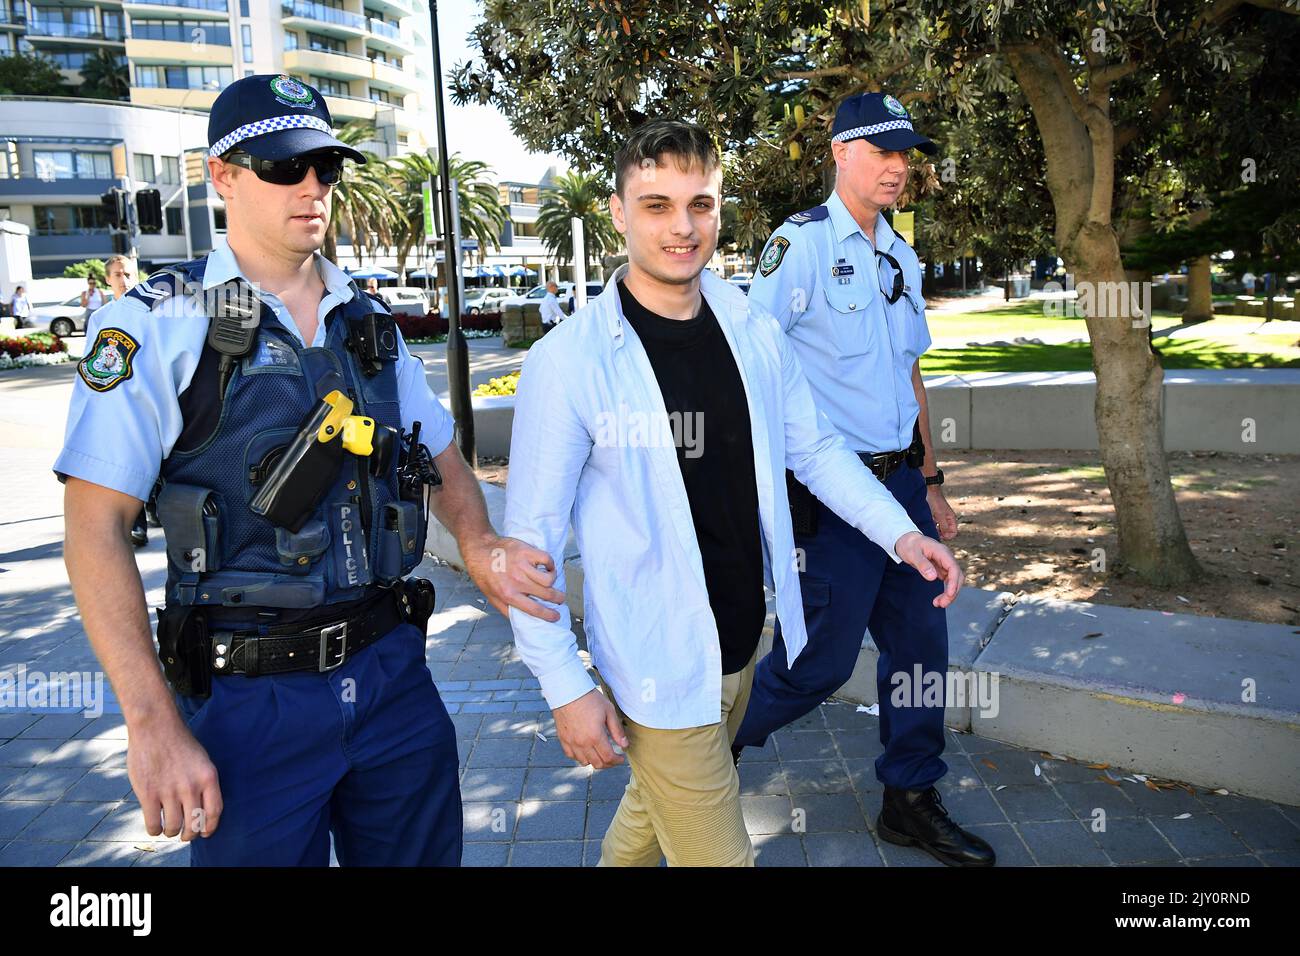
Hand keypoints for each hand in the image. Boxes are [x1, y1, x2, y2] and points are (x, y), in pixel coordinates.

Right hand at [126, 711, 221, 841]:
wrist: (156, 727)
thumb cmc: (179, 743)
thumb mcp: (202, 760)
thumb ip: (203, 783)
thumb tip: (203, 810)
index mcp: (208, 777)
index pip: (214, 812)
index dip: (210, 827)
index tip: (205, 833)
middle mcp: (191, 786)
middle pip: (194, 825)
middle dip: (190, 834)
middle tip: (185, 834)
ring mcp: (169, 791)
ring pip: (174, 828)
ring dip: (171, 832)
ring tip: (169, 828)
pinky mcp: (148, 794)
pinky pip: (154, 824)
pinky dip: (155, 830)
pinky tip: (155, 826)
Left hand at [462, 533, 565, 621]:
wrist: (480, 551)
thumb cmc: (485, 574)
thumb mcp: (491, 597)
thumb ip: (506, 609)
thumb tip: (519, 620)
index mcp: (509, 595)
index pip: (535, 609)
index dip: (549, 615)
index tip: (556, 616)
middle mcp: (517, 581)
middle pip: (547, 594)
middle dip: (557, 598)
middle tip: (559, 598)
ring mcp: (522, 566)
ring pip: (549, 578)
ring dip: (553, 580)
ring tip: (551, 580)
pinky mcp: (526, 552)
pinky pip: (547, 559)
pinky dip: (550, 564)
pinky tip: (547, 566)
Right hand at [552, 688, 627, 768]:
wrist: (568, 691)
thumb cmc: (589, 699)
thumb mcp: (608, 711)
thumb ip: (617, 730)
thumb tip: (624, 745)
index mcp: (595, 736)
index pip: (608, 758)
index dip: (617, 761)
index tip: (621, 758)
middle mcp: (582, 743)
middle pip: (597, 763)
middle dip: (608, 763)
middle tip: (613, 758)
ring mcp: (571, 742)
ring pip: (584, 762)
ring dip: (594, 761)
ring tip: (600, 754)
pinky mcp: (563, 739)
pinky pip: (572, 756)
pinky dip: (580, 757)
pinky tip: (586, 751)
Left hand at [894, 531, 963, 608]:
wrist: (907, 540)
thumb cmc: (909, 544)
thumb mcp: (912, 553)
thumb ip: (922, 564)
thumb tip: (932, 577)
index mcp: (942, 552)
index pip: (953, 568)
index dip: (954, 582)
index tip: (949, 594)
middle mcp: (946, 558)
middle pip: (957, 576)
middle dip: (952, 591)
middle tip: (941, 603)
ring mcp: (945, 564)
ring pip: (954, 581)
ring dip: (950, 593)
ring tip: (939, 604)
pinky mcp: (941, 569)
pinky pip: (948, 582)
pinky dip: (946, 591)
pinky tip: (939, 599)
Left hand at [927, 486, 957, 540]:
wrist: (929, 491)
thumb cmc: (935, 502)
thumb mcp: (940, 515)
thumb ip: (944, 526)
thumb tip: (947, 536)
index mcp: (951, 519)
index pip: (953, 533)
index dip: (947, 536)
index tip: (939, 535)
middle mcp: (948, 519)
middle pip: (947, 532)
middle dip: (940, 534)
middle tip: (933, 531)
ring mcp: (941, 518)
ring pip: (940, 529)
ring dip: (935, 530)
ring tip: (929, 526)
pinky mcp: (935, 516)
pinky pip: (935, 525)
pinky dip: (932, 525)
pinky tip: (927, 522)